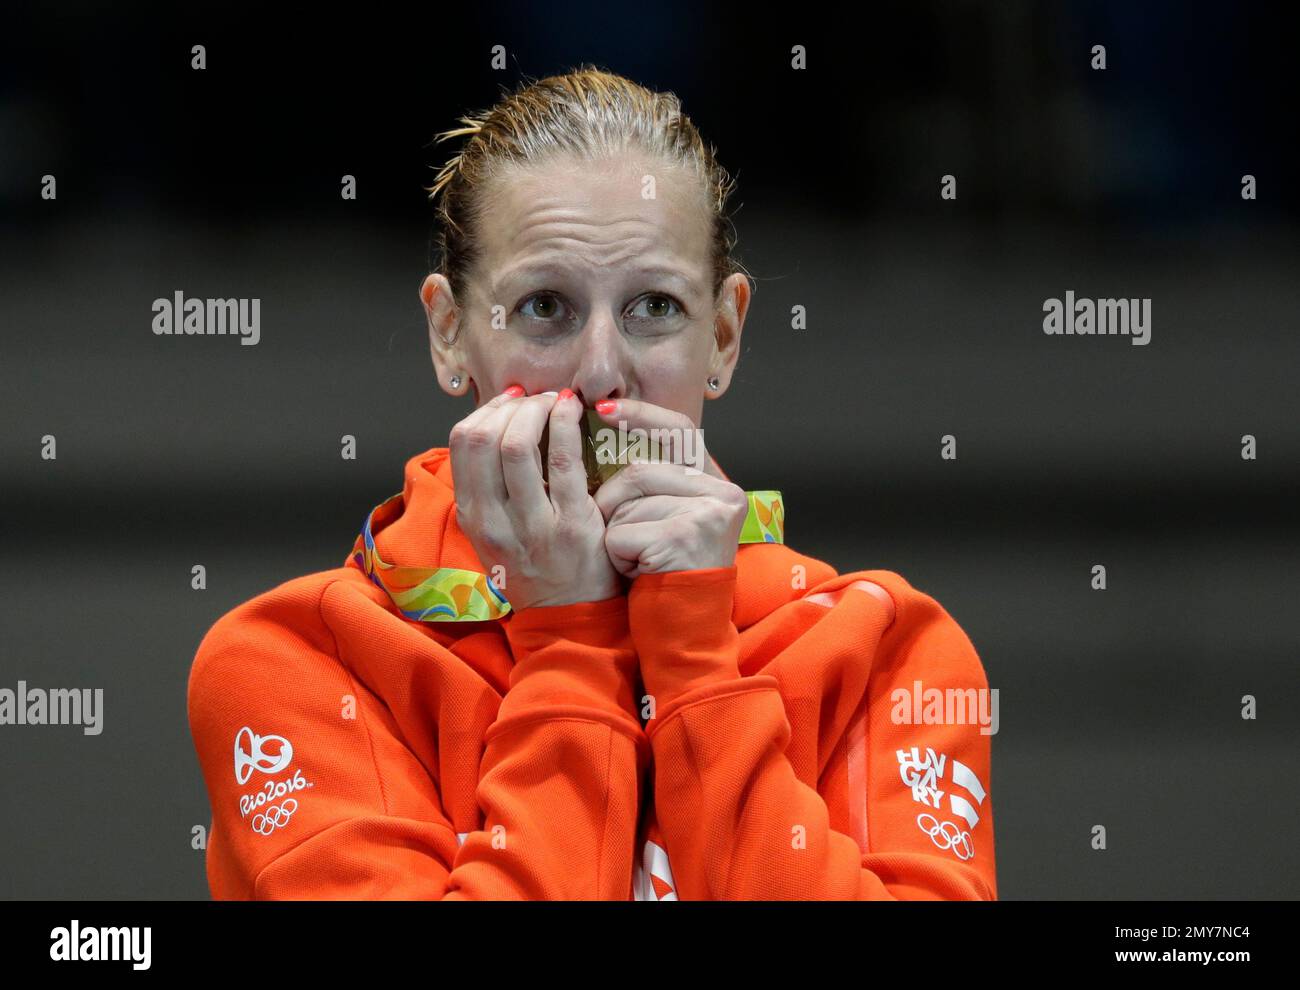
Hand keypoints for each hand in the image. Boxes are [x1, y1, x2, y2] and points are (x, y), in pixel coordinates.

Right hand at [449, 387, 624, 609]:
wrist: (568, 617)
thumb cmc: (535, 567)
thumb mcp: (494, 533)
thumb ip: (489, 490)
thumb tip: (498, 430)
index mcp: (472, 516)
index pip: (462, 444)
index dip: (486, 411)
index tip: (510, 399)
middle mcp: (493, 520)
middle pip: (484, 439)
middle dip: (511, 406)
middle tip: (536, 397)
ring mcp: (530, 524)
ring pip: (517, 445)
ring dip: (537, 410)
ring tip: (556, 400)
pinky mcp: (570, 525)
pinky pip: (563, 461)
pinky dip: (566, 424)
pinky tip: (573, 411)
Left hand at [591, 398, 750, 577]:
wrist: (687, 634)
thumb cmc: (666, 575)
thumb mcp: (666, 519)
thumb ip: (653, 480)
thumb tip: (603, 428)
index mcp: (719, 485)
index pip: (680, 430)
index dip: (640, 415)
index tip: (602, 409)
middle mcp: (723, 494)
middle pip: (639, 470)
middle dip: (614, 502)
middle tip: (622, 535)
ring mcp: (707, 514)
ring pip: (626, 501)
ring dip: (617, 533)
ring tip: (640, 560)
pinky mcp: (685, 537)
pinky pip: (621, 532)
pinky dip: (617, 556)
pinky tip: (640, 572)